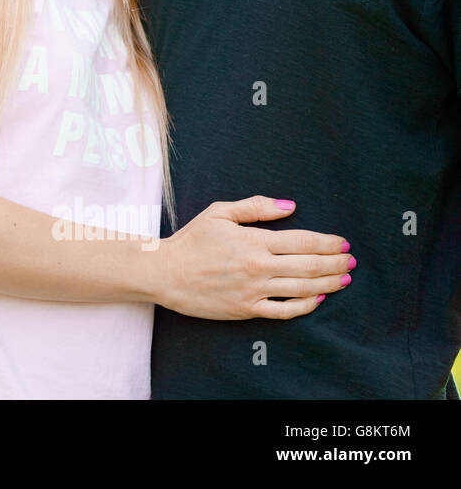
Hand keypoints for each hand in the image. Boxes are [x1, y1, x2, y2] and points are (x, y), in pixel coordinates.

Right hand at [155, 195, 353, 319]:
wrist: (165, 273)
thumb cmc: (191, 240)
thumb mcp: (219, 213)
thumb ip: (256, 207)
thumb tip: (290, 206)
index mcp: (254, 241)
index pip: (302, 241)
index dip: (328, 242)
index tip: (342, 242)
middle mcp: (258, 267)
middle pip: (309, 266)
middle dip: (336, 263)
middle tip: (351, 261)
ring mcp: (254, 291)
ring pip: (303, 289)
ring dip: (329, 283)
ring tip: (344, 279)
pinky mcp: (247, 309)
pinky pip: (285, 311)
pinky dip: (305, 306)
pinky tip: (316, 298)